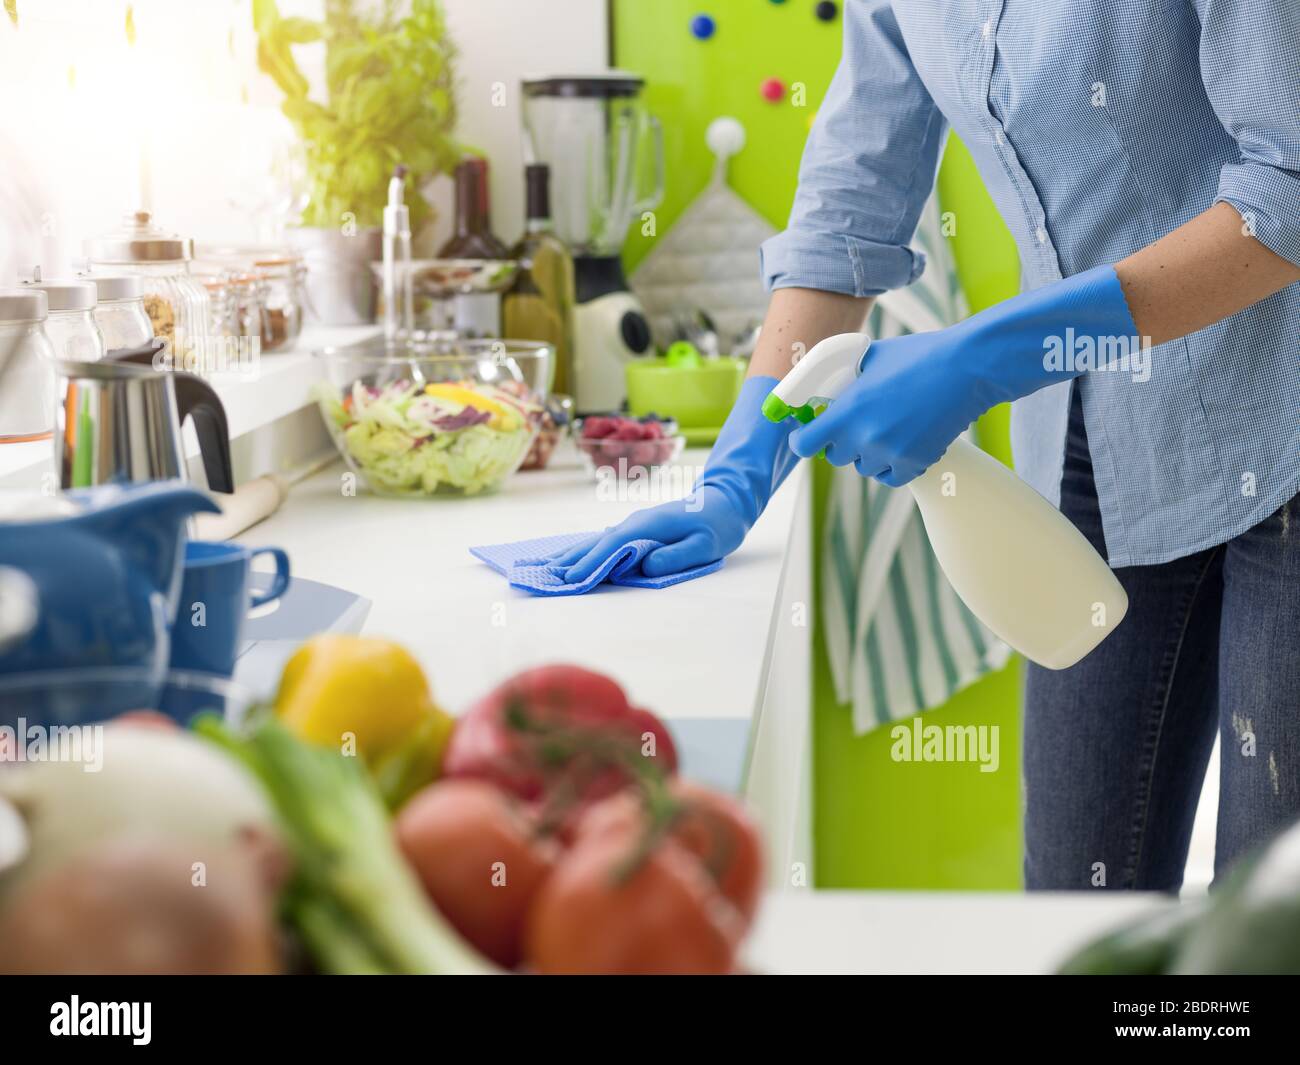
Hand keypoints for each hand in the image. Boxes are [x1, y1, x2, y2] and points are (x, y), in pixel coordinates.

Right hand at [546, 376, 798, 584]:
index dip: (590, 564)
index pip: (611, 548)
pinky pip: (603, 542)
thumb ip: (676, 557)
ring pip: (595, 541)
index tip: (569, 581)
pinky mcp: (635, 531)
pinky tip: (570, 558)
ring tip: (544, 567)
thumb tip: (644, 567)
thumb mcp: (705, 545)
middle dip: (568, 560)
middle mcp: (634, 523)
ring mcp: (633, 525)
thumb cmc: (718, 525)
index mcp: (648, 527)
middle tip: (540, 577)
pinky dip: (583, 550)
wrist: (725, 501)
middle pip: (595, 543)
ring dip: (570, 554)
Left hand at [788, 265, 1139, 485]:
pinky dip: (891, 465)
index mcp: (848, 411)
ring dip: (868, 454)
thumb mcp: (871, 357)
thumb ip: (845, 377)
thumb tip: (825, 384)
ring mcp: (890, 454)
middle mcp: (865, 437)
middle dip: (840, 442)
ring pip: (863, 467)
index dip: (804, 439)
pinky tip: (901, 444)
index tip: (809, 434)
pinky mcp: (914, 463)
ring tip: (886, 429)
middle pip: (835, 457)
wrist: (966, 369)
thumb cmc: (919, 356)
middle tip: (855, 425)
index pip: (806, 444)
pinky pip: (890, 477)